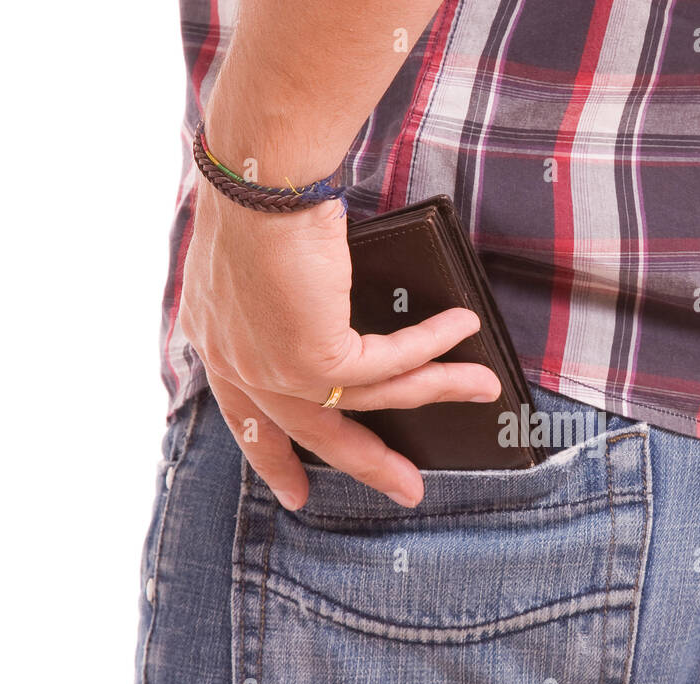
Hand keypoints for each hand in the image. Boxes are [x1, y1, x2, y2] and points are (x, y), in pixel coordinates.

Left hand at [179, 188, 501, 509]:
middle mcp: (238, 363)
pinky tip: (463, 328)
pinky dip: (432, 347)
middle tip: (406, 489)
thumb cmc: (260, 192)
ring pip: (367, 402)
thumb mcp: (264, 259)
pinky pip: (389, 365)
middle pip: (310, 431)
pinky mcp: (313, 360)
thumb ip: (290, 305)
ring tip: (482, 388)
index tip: (294, 492)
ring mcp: (274, 368)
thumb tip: (351, 327)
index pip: (245, 415)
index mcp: (217, 340)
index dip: (272, 455)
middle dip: (367, 463)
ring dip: (435, 392)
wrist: (261, 174)